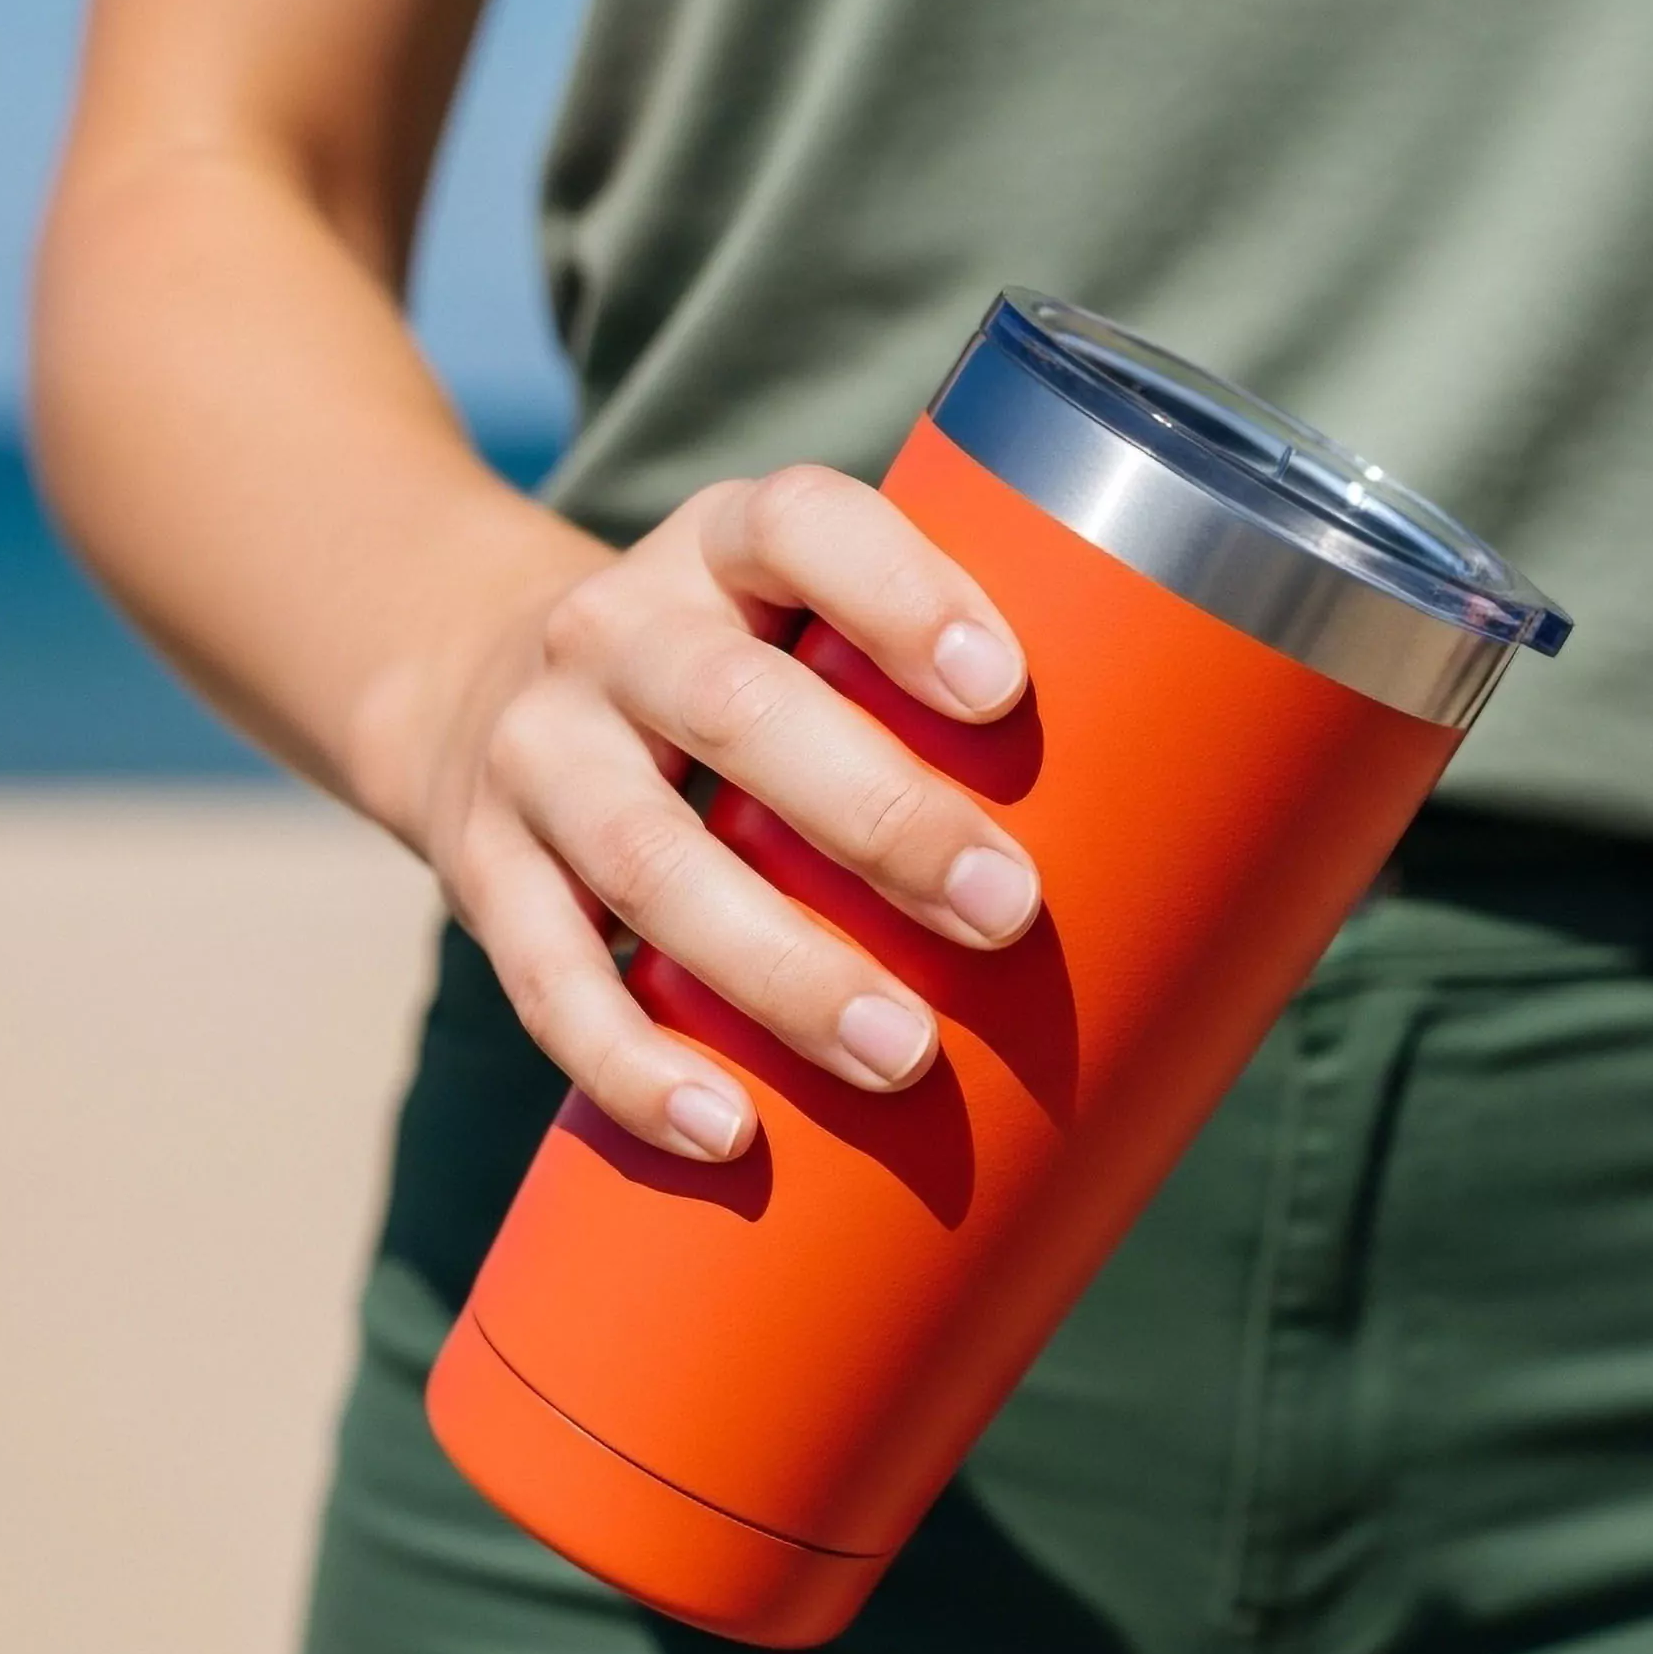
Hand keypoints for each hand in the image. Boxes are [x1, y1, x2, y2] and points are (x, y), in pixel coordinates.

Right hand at [409, 467, 1037, 1162]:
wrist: (468, 685)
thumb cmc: (734, 681)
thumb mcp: (800, 622)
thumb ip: (932, 695)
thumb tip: (1184, 847)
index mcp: (725, 545)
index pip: (803, 524)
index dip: (901, 594)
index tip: (1004, 688)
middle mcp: (616, 629)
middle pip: (738, 709)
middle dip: (879, 818)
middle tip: (1006, 911)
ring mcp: (537, 750)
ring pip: (646, 857)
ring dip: (780, 968)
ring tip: (903, 1057)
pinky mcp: (483, 869)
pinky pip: (546, 975)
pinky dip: (632, 1063)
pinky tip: (726, 1129)